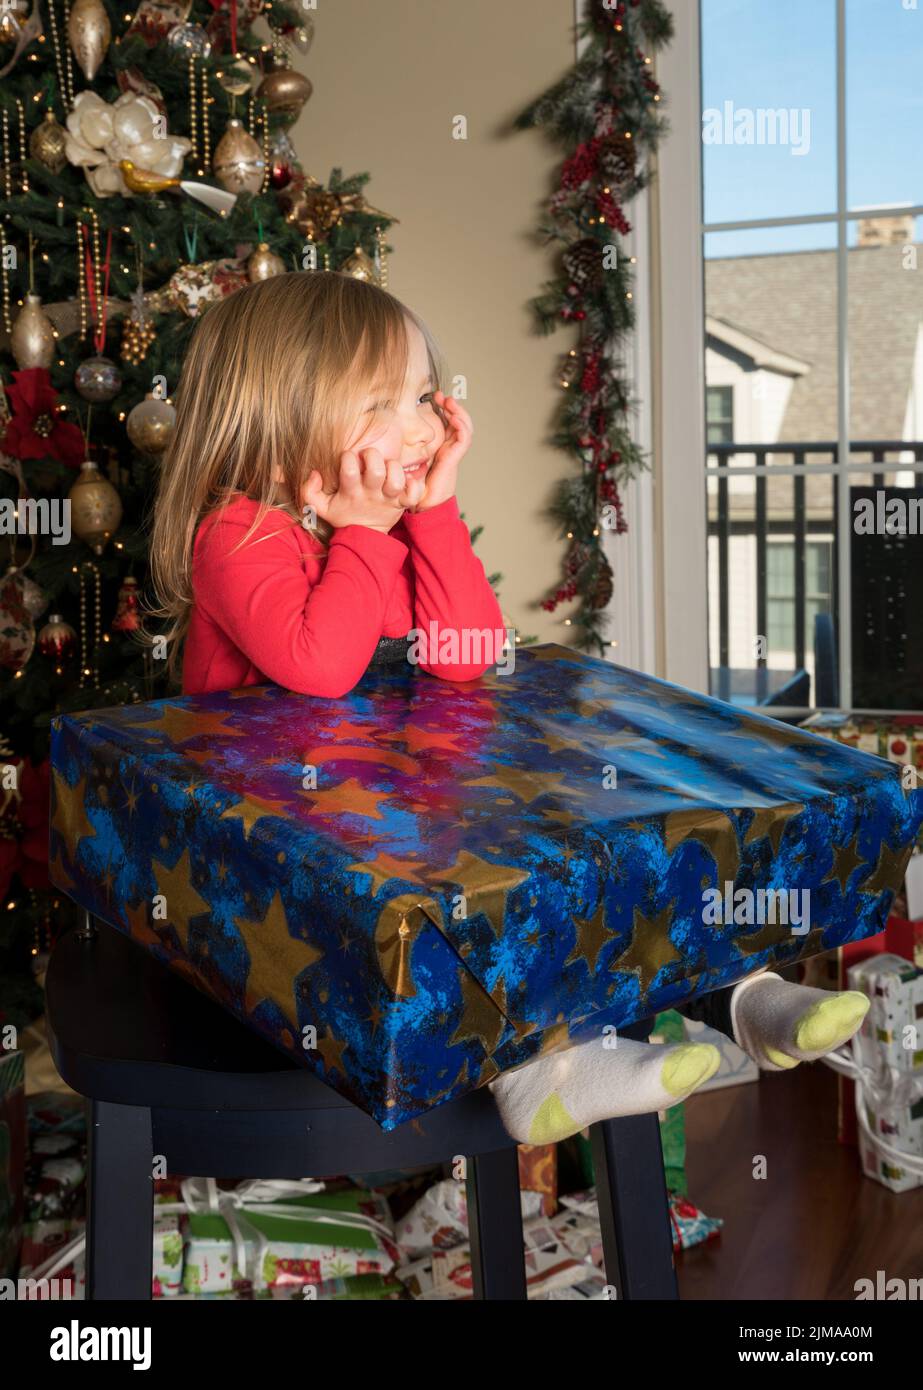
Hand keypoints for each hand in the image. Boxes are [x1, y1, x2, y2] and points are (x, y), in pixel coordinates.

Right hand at [301, 446, 425, 532]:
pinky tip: (406, 481)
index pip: (348, 468)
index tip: (348, 458)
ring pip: (397, 479)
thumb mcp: (321, 507)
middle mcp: (371, 494)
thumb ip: (310, 491)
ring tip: (387, 468)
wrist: (364, 538)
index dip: (347, 457)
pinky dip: (414, 485)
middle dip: (373, 456)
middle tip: (369, 458)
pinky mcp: (403, 503)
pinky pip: (415, 493)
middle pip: (377, 470)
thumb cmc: (344, 514)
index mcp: (351, 492)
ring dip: (394, 468)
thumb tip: (315, 474)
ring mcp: (389, 499)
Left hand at [410, 391, 472, 511]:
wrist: (422, 503)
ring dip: (459, 412)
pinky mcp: (454, 457)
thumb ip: (400, 448)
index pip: (447, 423)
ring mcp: (453, 452)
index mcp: (439, 447)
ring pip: (464, 427)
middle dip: (452, 406)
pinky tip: (454, 418)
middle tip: (442, 395)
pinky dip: (461, 427)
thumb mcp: (404, 460)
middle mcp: (448, 447)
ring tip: (449, 402)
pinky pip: (464, 439)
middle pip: (458, 421)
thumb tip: (384, 433)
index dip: (444, 409)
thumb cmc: (413, 485)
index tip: (434, 398)